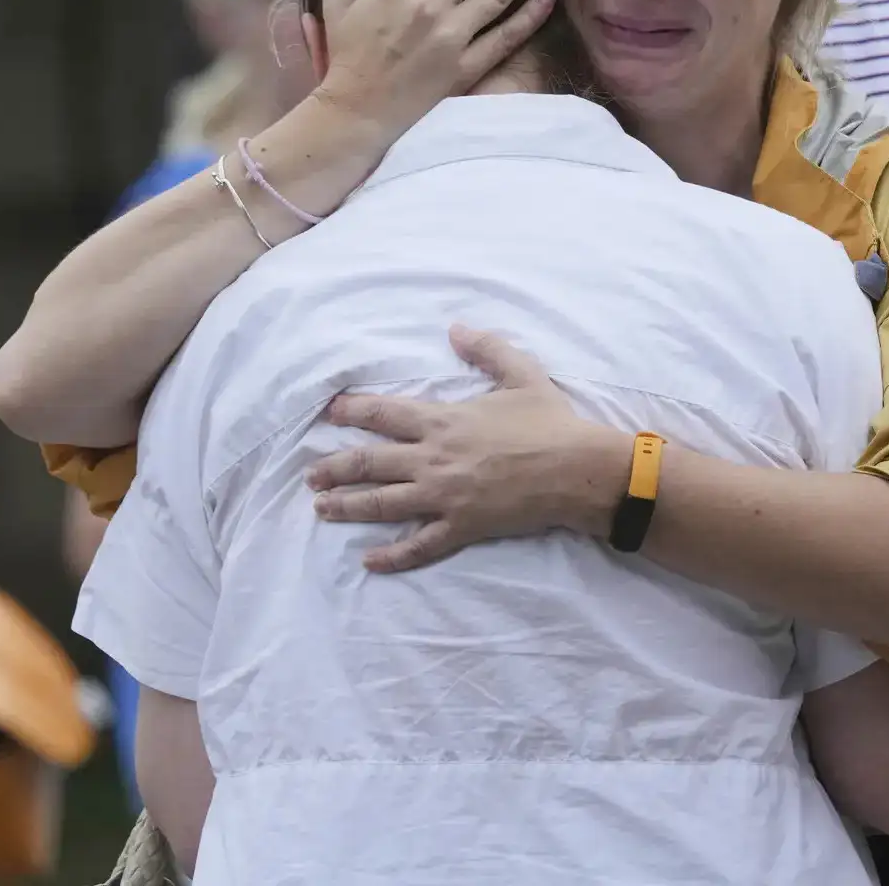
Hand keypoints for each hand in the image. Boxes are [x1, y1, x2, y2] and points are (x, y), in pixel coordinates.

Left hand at [305, 327, 621, 570]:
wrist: (577, 470)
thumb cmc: (550, 422)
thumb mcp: (521, 374)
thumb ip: (486, 349)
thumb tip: (456, 328)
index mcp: (443, 421)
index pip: (384, 414)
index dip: (353, 411)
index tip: (331, 412)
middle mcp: (433, 459)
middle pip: (369, 463)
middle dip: (335, 467)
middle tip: (311, 473)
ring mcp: (444, 497)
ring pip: (383, 504)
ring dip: (348, 506)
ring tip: (322, 508)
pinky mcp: (461, 527)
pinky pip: (418, 545)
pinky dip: (391, 555)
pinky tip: (368, 561)